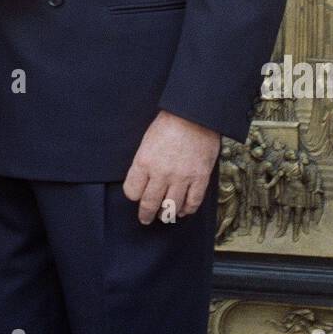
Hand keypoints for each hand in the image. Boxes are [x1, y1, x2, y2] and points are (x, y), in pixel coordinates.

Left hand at [123, 110, 220, 224]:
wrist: (196, 115)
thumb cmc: (169, 123)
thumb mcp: (147, 140)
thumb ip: (144, 162)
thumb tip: (143, 180)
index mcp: (144, 162)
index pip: (132, 191)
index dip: (134, 195)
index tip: (136, 195)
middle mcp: (161, 173)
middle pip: (149, 204)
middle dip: (146, 214)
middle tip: (145, 219)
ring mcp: (182, 177)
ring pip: (171, 207)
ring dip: (166, 214)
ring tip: (165, 215)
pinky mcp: (200, 178)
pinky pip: (192, 203)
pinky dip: (187, 210)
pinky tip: (183, 210)